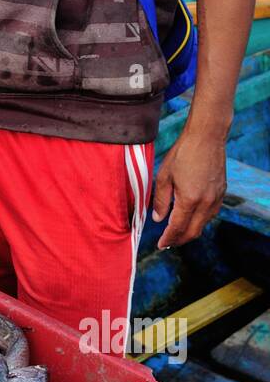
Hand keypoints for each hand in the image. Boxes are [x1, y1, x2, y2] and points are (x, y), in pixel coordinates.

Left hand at [152, 129, 226, 248]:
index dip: (168, 238)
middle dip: (179, 240)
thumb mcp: (164, 176)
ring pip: (203, 224)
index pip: (178, 227)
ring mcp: (217, 198)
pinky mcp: (222, 193)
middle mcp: (206, 202)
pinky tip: (190, 218)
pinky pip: (210, 214)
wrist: (207, 137)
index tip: (161, 244)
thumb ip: (161, 200)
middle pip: (193, 231)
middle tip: (168, 243)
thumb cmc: (183, 153)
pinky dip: (199, 221)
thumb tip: (158, 219)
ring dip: (190, 231)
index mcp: (190, 199)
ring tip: (177, 233)